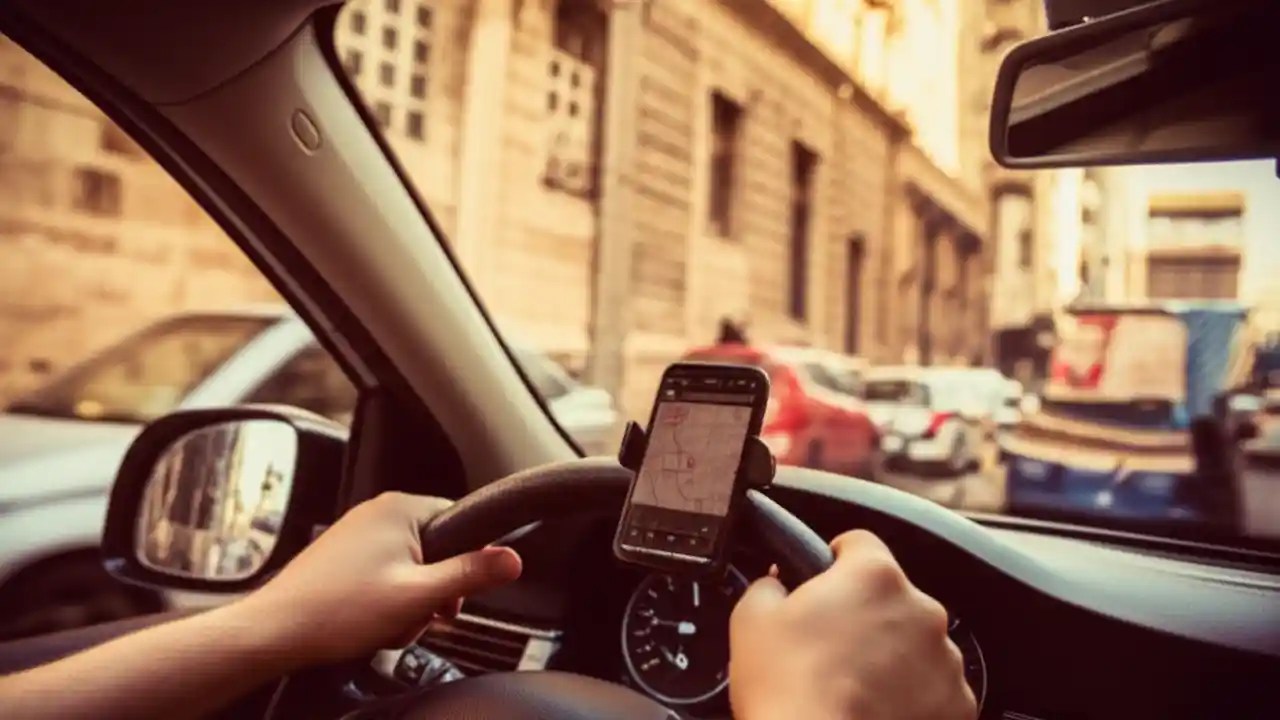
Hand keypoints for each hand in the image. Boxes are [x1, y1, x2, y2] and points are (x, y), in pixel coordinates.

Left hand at [231, 491, 522, 666]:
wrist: (274, 633)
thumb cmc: (337, 610)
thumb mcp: (418, 595)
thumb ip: (471, 574)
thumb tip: (513, 559)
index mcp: (399, 508)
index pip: (460, 522)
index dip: (466, 563)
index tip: (455, 594)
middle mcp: (377, 512)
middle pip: (436, 549)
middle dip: (435, 589)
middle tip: (419, 614)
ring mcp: (357, 534)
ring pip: (411, 567)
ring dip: (410, 600)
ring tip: (389, 622)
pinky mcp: (343, 557)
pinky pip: (386, 574)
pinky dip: (387, 601)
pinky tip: (371, 622)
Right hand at [728, 530, 975, 719]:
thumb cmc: (785, 686)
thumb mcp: (752, 619)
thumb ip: (770, 585)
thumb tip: (779, 583)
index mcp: (874, 575)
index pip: (859, 544)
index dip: (836, 561)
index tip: (823, 583)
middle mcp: (922, 608)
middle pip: (893, 597)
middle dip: (867, 615)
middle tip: (832, 647)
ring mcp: (946, 659)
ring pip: (917, 644)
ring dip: (894, 656)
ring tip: (857, 687)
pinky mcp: (958, 704)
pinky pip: (935, 689)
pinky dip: (915, 697)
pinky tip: (880, 711)